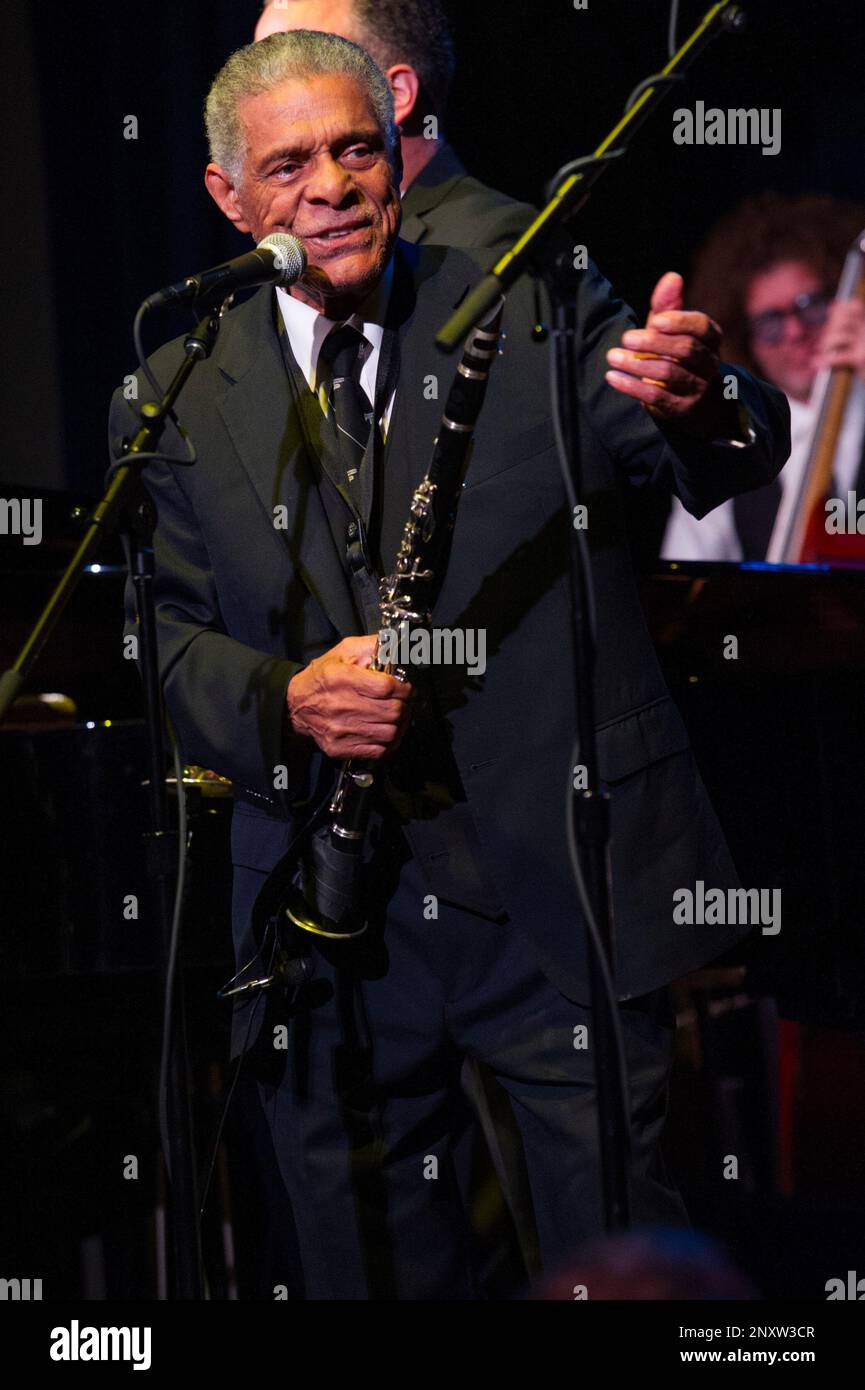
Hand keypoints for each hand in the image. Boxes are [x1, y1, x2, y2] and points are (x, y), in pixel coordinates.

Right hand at [286, 635, 412, 759]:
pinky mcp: (339, 747)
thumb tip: (397, 645)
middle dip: (404, 705)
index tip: (404, 687)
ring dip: (399, 724)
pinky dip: (388, 742)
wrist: (295, 705)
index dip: (403, 688)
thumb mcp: (344, 652)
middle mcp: (341, 705)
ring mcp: (340, 730)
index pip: (387, 687)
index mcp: (342, 678)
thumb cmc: (322, 677)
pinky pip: (378, 751)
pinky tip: (385, 730)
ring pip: (390, 732)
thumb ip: (373, 645)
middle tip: (402, 702)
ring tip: (396, 716)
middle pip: (392, 711)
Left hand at [605, 270, 729, 435]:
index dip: (680, 322)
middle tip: (626, 337)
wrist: (692, 401)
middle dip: (654, 343)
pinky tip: (612, 377)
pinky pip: (656, 397)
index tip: (656, 320)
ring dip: (637, 364)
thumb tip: (672, 277)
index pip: (702, 327)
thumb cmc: (677, 356)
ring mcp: (698, 388)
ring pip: (670, 374)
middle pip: (686, 350)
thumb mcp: (673, 330)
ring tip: (613, 356)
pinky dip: (632, 386)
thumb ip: (669, 305)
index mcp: (711, 340)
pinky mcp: (681, 409)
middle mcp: (709, 364)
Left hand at [814, 298, 864, 381]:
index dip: (840, 310)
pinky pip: (838, 356)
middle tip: (826, 342)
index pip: (854, 306)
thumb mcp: (859, 336)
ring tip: (824, 351)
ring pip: (838, 336)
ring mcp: (864, 343)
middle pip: (842, 320)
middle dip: (830, 329)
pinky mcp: (860, 358)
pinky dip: (825, 360)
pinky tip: (817, 364)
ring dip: (826, 344)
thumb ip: (848, 323)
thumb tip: (833, 306)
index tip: (832, 317)